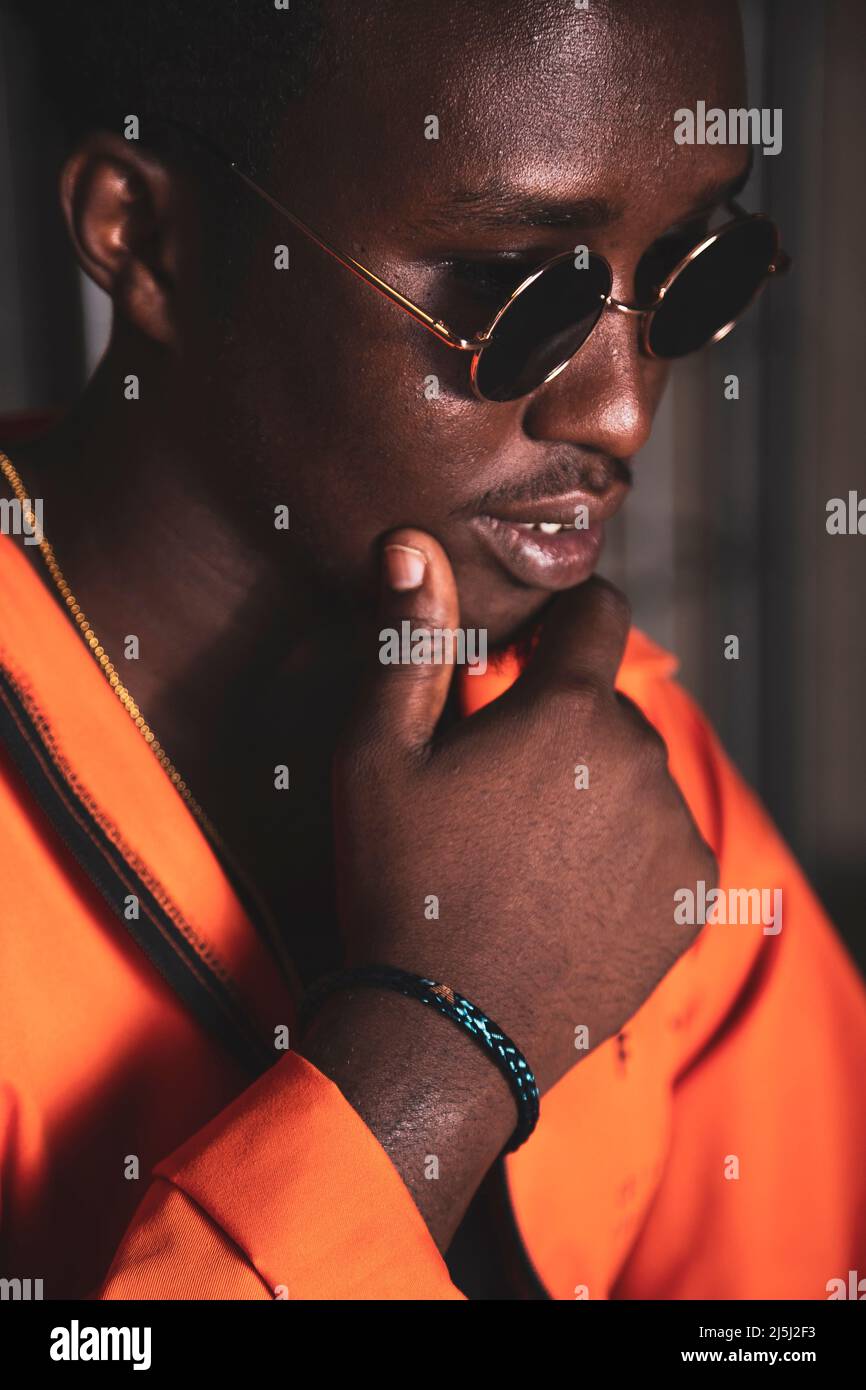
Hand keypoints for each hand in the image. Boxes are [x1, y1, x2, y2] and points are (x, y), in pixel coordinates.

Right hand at [330, 528, 717, 1099]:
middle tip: (498, 783)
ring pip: (637, 769)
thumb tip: (411, 542)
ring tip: (528, 846)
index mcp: (565, 712)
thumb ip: (407, 642)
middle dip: (563, 719)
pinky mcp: (692, 891)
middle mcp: (638, 758)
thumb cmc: (400, 882)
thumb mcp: (376, 757)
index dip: (564, 618)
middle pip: (609, 701)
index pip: (599, 613)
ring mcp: (673, 828)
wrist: (448, 1028)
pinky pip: (665, 833)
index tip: (532, 648)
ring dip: (595, 783)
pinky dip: (627, 844)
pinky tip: (568, 887)